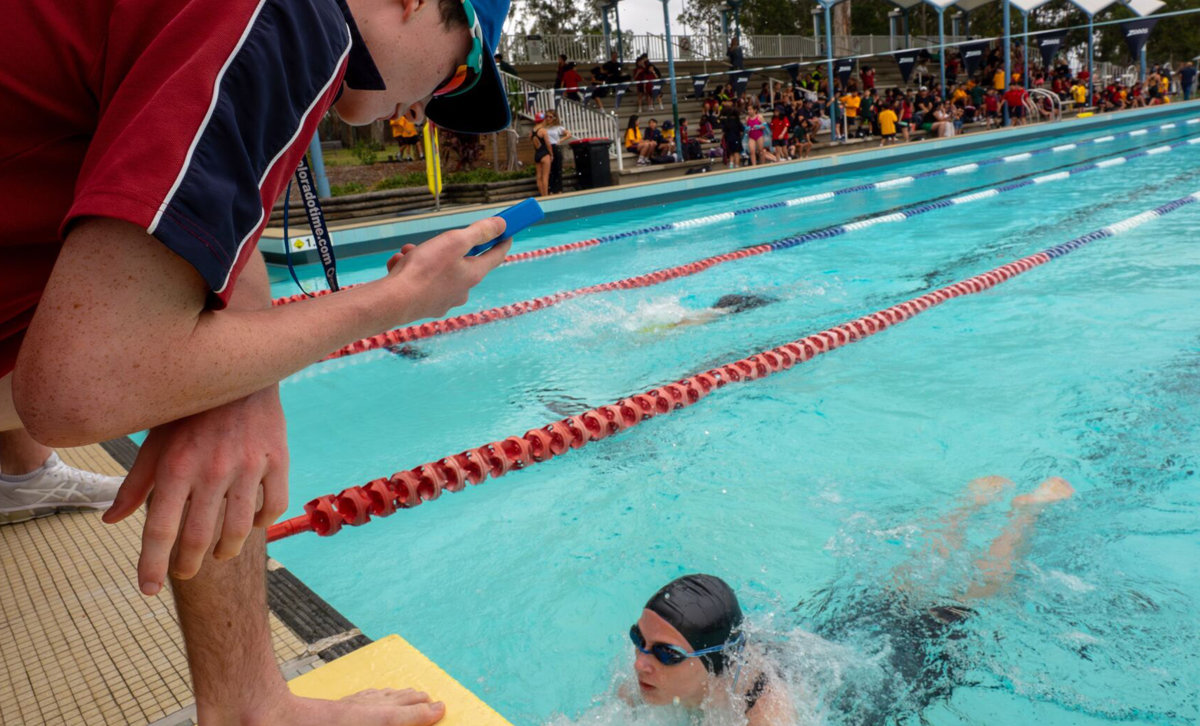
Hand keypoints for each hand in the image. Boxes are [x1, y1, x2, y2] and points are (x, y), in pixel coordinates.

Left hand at [102, 386, 288, 594]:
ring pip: (239, 528)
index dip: (151, 565)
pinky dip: (262, 522)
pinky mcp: (278, 457)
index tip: (148, 589)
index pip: (159, 529)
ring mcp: (249, 464)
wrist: (240, 366)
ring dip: (225, 550)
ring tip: (217, 554)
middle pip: (198, 536)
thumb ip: (135, 482)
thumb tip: (111, 521)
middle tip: (183, 570)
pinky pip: (273, 505)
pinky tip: (252, 523)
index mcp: (175, 464)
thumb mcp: (155, 439)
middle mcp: (211, 468)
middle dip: (187, 563)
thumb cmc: (190, 407)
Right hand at [384, 217, 511, 320]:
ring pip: (438, 269)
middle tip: (432, 241)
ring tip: (408, 254)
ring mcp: (444, 299)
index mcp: (473, 274)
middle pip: (463, 261)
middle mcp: (462, 290)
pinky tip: (399, 267)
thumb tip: (501, 225)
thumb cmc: (425, 270)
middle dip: (446, 246)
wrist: (394, 301)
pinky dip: (411, 270)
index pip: (496, 255)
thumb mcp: (455, 242)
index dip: (502, 240)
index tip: (506, 230)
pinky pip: (422, 280)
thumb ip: (479, 232)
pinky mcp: (426, 304)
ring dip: (422, 256)